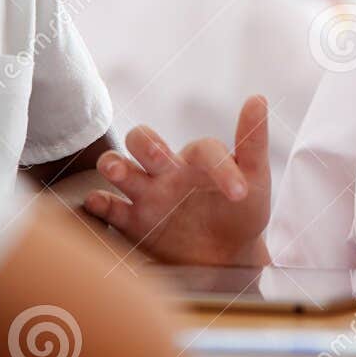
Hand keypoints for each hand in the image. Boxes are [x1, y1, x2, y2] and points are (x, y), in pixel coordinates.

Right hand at [83, 96, 271, 265]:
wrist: (229, 258)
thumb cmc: (242, 212)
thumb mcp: (255, 179)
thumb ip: (254, 142)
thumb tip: (258, 98)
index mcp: (198, 159)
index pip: (203, 148)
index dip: (221, 166)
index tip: (240, 194)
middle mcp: (168, 170)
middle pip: (142, 140)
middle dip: (145, 143)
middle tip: (158, 156)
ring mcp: (147, 195)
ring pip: (118, 168)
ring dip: (113, 165)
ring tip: (116, 170)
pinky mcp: (132, 223)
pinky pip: (107, 209)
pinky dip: (98, 204)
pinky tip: (98, 204)